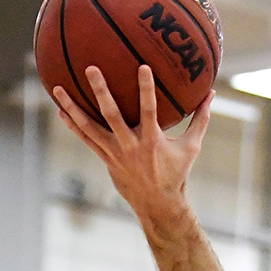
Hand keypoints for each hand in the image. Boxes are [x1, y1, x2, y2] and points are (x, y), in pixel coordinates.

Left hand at [51, 65, 212, 224]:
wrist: (157, 204)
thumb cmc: (177, 173)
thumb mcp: (192, 146)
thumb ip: (200, 118)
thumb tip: (211, 93)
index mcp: (152, 140)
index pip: (149, 110)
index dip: (146, 89)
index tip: (142, 66)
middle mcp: (130, 146)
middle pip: (112, 115)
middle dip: (101, 91)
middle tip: (91, 69)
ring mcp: (114, 153)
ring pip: (89, 127)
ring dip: (73, 107)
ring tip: (58, 89)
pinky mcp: (105, 158)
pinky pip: (85, 139)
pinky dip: (73, 124)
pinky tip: (61, 110)